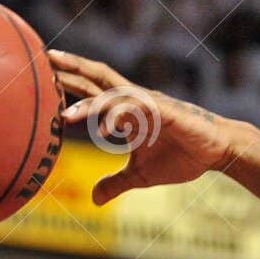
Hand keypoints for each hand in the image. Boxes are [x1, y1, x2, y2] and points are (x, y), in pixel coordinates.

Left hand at [49, 50, 244, 204]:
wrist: (215, 151)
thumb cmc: (180, 157)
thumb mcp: (140, 176)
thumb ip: (116, 183)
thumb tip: (94, 199)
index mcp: (126, 111)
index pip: (92, 90)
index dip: (70, 82)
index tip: (44, 76)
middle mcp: (134, 101)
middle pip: (97, 78)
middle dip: (72, 68)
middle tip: (45, 59)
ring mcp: (148, 104)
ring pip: (113, 95)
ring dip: (88, 104)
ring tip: (66, 115)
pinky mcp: (163, 111)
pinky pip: (137, 110)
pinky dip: (119, 117)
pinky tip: (105, 129)